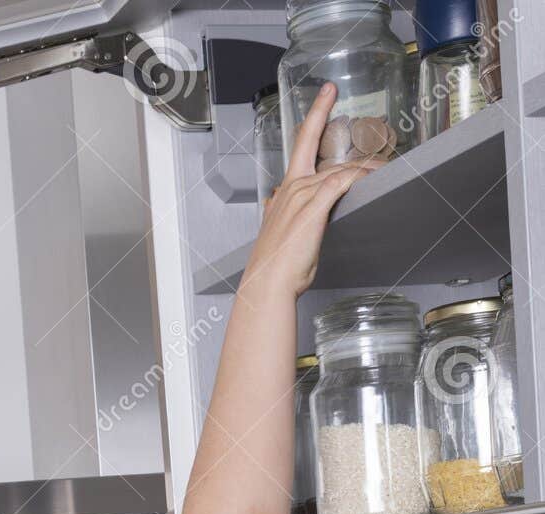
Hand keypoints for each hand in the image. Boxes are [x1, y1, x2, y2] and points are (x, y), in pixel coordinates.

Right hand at [245, 84, 373, 298]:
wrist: (267, 284)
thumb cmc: (276, 267)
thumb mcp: (281, 235)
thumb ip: (283, 217)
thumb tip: (277, 209)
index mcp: (284, 192)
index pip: (298, 145)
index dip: (312, 117)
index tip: (323, 94)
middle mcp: (291, 187)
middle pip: (313, 144)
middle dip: (321, 113)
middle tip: (332, 91)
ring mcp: (302, 195)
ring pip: (339, 167)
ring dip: (363, 163)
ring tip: (383, 162)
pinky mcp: (314, 207)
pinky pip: (343, 182)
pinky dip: (361, 176)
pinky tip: (375, 176)